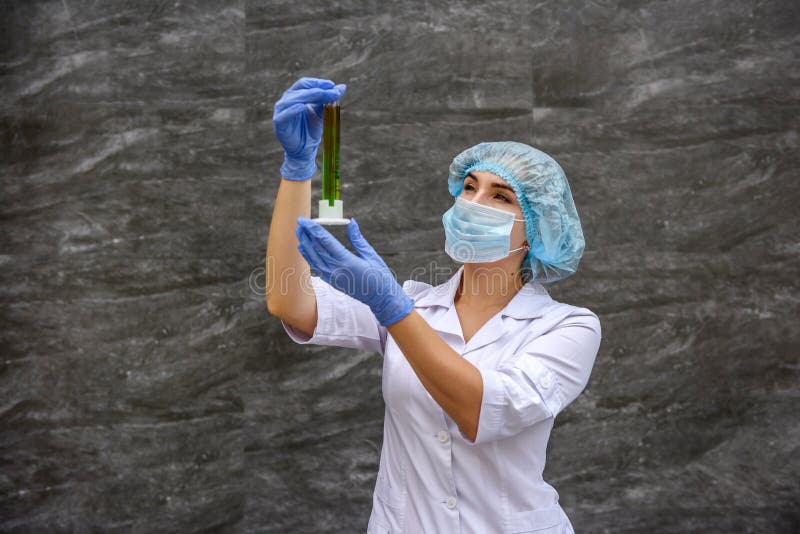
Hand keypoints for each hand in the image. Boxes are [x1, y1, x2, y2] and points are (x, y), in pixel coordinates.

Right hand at [273, 77, 346, 180]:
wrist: (305, 149)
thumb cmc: (311, 130)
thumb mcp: (322, 113)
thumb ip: (329, 99)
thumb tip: (343, 86)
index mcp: (295, 95)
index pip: (305, 83)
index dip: (318, 83)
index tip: (333, 85)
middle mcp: (286, 100)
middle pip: (301, 90)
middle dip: (318, 90)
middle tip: (334, 93)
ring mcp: (281, 110)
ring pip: (293, 99)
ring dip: (309, 96)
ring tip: (323, 96)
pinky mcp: (279, 122)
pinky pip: (285, 114)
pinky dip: (293, 110)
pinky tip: (302, 107)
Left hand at [295, 217, 413, 325]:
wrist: (380, 299)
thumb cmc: (379, 276)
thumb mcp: (370, 255)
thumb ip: (357, 238)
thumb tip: (351, 222)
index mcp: (346, 261)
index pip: (325, 241)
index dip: (313, 229)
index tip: (305, 220)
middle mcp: (336, 269)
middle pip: (316, 248)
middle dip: (307, 234)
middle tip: (300, 222)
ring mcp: (332, 277)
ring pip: (313, 258)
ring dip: (305, 244)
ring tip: (299, 232)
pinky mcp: (331, 282)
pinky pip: (316, 266)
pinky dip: (308, 256)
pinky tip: (304, 248)